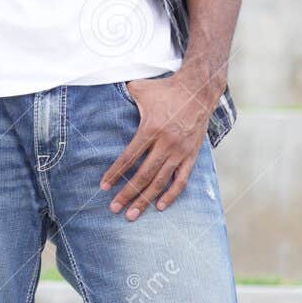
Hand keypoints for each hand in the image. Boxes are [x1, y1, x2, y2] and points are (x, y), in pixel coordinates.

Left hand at [99, 71, 219, 219]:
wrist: (198, 90)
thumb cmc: (165, 89)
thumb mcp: (139, 88)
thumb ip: (121, 95)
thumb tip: (103, 95)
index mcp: (151, 129)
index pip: (129, 157)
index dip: (116, 173)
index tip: (104, 186)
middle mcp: (166, 143)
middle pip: (143, 175)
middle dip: (127, 194)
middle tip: (114, 208)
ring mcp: (180, 152)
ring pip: (161, 182)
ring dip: (146, 200)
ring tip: (132, 214)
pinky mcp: (192, 156)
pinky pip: (181, 180)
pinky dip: (171, 195)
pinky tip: (160, 207)